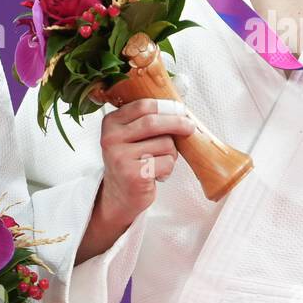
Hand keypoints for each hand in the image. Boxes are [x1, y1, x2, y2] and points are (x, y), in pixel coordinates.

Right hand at [95, 97, 195, 226]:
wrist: (119, 195)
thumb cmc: (132, 162)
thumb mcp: (131, 137)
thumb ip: (147, 121)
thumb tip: (180, 111)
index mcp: (111, 123)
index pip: (143, 106)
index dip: (166, 107)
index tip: (180, 110)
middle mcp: (111, 139)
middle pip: (153, 122)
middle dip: (177, 123)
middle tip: (190, 127)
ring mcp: (121, 157)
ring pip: (164, 143)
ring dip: (171, 153)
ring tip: (160, 162)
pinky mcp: (134, 174)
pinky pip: (166, 162)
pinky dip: (168, 169)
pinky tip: (157, 175)